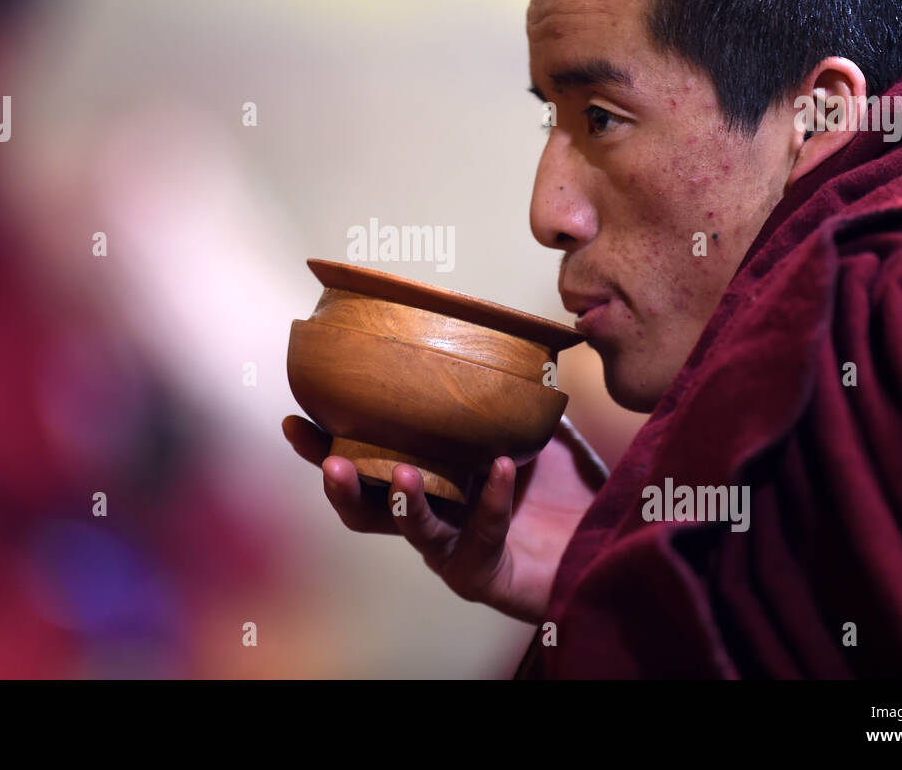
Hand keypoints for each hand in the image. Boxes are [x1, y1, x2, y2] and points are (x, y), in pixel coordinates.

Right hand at [282, 415, 607, 622]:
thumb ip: (510, 390)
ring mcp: (453, 548)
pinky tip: (502, 469)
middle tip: (330, 460)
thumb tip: (503, 329)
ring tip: (400, 471)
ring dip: (401, 503)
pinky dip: (491, 500)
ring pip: (410, 531)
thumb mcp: (534, 426)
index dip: (325, 446)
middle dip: (340, 485)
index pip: (363, 462)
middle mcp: (432, 516)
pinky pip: (479, 535)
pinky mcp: (484, 573)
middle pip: (365, 509)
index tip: (295, 418)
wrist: (606, 537)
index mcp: (429, 479)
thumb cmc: (565, 487)